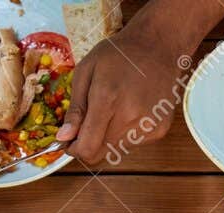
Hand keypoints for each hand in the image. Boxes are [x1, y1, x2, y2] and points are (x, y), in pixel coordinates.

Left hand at [56, 19, 191, 164]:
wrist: (157, 49)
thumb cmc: (119, 55)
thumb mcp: (86, 72)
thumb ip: (75, 108)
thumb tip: (64, 137)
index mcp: (107, 100)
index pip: (88, 148)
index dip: (74, 150)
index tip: (69, 142)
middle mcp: (130, 118)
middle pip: (101, 153)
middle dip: (89, 144)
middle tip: (86, 126)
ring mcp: (147, 126)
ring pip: (117, 150)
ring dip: (107, 138)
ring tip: (113, 110)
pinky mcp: (159, 131)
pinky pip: (133, 144)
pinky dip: (125, 134)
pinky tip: (129, 111)